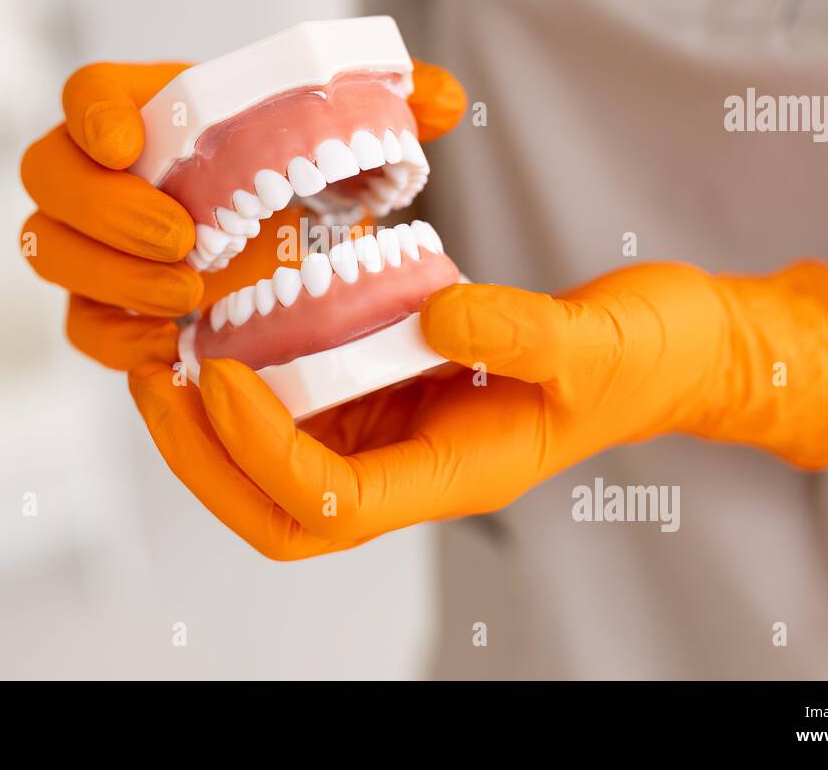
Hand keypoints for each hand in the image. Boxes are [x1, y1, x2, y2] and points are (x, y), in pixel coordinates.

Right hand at [19, 59, 467, 367]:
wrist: (297, 254)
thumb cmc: (309, 182)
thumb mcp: (354, 140)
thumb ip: (397, 108)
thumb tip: (444, 97)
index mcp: (155, 114)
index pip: (88, 95)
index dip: (92, 114)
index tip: (129, 140)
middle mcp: (108, 176)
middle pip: (48, 178)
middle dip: (103, 209)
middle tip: (183, 238)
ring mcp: (99, 246)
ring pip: (52, 255)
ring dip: (111, 277)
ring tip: (189, 296)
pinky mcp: (111, 310)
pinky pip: (84, 327)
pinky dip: (119, 339)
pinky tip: (174, 347)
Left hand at [130, 261, 827, 558]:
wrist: (669, 353)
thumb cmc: (644, 357)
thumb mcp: (597, 339)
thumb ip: (522, 332)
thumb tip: (433, 314)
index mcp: (458, 474)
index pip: (331, 502)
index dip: (261, 450)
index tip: (220, 373)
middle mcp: (414, 470)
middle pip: (281, 514)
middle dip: (206, 461)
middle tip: (158, 381)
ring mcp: (399, 439)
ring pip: (279, 473)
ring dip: (211, 430)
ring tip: (166, 357)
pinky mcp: (395, 399)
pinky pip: (304, 414)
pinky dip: (251, 386)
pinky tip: (226, 328)